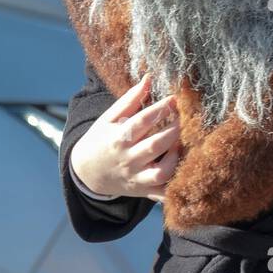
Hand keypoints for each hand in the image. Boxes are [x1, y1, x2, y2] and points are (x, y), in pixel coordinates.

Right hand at [69, 71, 181, 202]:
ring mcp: (136, 177)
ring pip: (161, 172)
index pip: (142, 122)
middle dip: (173, 131)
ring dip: (175, 158)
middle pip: (155, 146)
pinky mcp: (143, 191)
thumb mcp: (109, 118)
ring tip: (180, 144)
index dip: (161, 108)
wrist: (86, 173)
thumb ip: (130, 99)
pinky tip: (185, 172)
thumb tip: (149, 78)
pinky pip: (163, 194)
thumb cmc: (101, 140)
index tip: (175, 98)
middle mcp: (128, 159)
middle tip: (185, 119)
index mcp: (118, 138)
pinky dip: (176, 186)